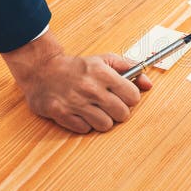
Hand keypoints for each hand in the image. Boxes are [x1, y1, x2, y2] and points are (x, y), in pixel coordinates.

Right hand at [2, 31, 151, 132]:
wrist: (42, 70)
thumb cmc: (77, 67)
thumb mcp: (105, 60)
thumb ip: (130, 68)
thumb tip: (148, 84)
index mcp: (103, 74)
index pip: (133, 96)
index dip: (131, 98)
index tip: (124, 97)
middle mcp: (91, 88)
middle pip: (122, 114)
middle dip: (119, 112)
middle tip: (111, 106)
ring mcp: (75, 102)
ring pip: (105, 125)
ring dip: (103, 121)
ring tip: (96, 111)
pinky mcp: (61, 113)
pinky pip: (85, 129)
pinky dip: (85, 125)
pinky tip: (81, 114)